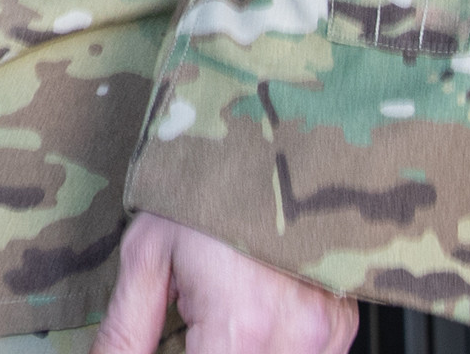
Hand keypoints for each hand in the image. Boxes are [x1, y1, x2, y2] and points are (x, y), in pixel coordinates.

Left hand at [99, 214, 357, 353]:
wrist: (264, 137)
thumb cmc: (199, 189)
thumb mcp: (146, 254)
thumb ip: (127, 329)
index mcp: (240, 324)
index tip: (176, 338)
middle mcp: (295, 336)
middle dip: (209, 347)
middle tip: (194, 316)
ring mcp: (326, 332)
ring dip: (238, 347)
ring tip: (218, 303)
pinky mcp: (342, 324)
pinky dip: (272, 344)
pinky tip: (249, 309)